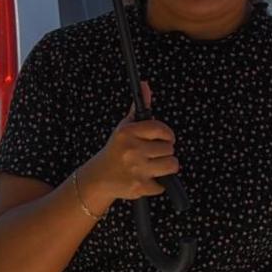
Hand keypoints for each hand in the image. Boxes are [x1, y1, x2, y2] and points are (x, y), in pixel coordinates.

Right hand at [80, 82, 177, 204]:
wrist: (99, 177)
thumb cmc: (117, 150)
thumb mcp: (125, 127)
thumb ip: (139, 108)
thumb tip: (145, 85)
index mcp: (128, 133)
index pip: (162, 129)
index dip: (167, 135)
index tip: (164, 138)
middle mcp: (131, 150)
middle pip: (170, 148)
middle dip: (164, 152)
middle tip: (152, 155)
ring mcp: (136, 169)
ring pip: (172, 165)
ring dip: (166, 167)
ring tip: (153, 166)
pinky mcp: (139, 186)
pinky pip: (163, 184)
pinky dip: (157, 184)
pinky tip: (144, 178)